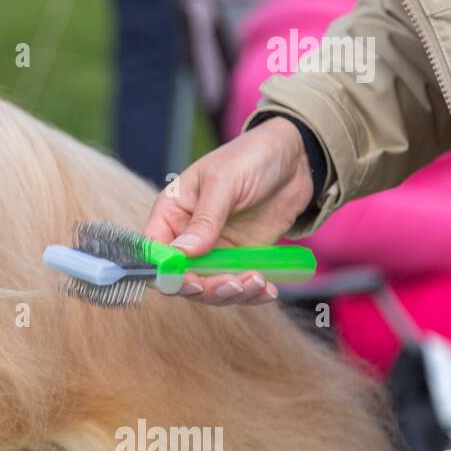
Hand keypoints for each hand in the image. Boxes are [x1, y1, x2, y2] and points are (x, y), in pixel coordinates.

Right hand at [142, 116, 313, 304]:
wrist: (295, 157)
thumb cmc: (250, 156)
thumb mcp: (223, 182)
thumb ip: (205, 218)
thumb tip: (184, 252)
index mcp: (172, 212)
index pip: (155, 251)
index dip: (167, 271)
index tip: (190, 279)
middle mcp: (188, 235)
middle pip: (181, 277)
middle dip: (205, 287)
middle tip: (232, 283)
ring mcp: (215, 249)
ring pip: (210, 287)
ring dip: (231, 293)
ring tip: (257, 282)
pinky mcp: (241, 257)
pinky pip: (238, 284)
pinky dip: (252, 293)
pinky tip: (267, 289)